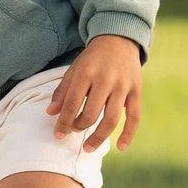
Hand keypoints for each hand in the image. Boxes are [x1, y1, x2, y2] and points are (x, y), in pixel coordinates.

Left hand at [47, 35, 141, 150]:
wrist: (118, 40)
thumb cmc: (92, 59)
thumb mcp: (74, 70)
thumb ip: (62, 91)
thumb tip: (50, 113)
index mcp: (86, 73)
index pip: (72, 104)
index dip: (63, 122)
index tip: (58, 134)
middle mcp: (105, 80)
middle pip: (90, 114)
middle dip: (79, 127)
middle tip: (73, 131)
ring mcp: (123, 86)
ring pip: (111, 120)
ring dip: (98, 137)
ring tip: (88, 147)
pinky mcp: (137, 91)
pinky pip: (134, 117)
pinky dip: (128, 134)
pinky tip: (120, 147)